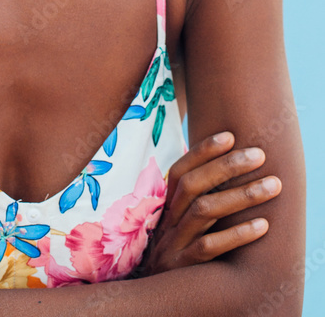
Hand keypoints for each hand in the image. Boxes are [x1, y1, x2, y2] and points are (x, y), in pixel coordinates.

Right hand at [137, 132, 280, 275]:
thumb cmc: (178, 251)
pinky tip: (262, 227)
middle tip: (260, 155)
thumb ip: (197, 199)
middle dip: (227, 167)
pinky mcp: (184, 267)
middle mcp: (168, 219)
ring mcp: (174, 243)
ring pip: (203, 212)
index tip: (231, 135)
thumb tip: (229, 167)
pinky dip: (236, 235)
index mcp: (166, 204)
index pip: (180, 169)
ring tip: (273, 185)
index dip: (203, 151)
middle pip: (192, 185)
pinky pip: (209, 248)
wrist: (157, 293)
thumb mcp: (179, 223)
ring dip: (240, 196)